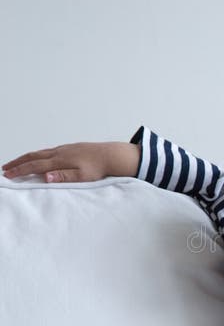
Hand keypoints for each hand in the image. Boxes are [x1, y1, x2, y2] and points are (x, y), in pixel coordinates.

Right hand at [2, 142, 139, 182]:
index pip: (34, 166)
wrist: (110, 155)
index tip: (8, 175)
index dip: (20, 171)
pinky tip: (36, 158)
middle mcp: (59, 153)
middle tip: (5, 169)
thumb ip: (63, 177)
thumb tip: (46, 176)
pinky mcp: (68, 148)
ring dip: (25, 158)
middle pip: (33, 156)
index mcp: (60, 161)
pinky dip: (36, 154)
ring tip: (16, 163)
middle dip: (17, 163)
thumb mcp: (82, 176)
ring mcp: (63, 149)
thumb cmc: (98, 168)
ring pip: (39, 152)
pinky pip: (47, 151)